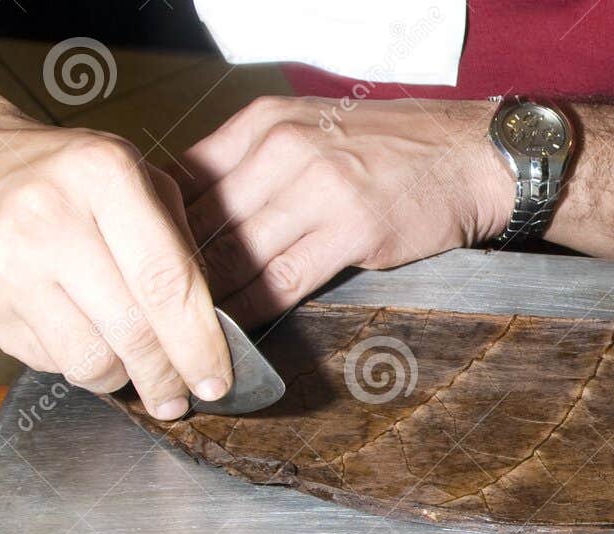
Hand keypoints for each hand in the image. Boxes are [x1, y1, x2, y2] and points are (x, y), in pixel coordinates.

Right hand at [0, 118, 230, 416]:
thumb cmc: (55, 174)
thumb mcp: (127, 175)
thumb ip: (176, 240)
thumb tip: (210, 325)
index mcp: (100, 174)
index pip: (167, 282)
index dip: (199, 344)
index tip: (215, 379)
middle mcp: (49, 215)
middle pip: (133, 333)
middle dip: (166, 378)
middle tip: (179, 396)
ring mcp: (7, 263)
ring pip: (91, 363)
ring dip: (119, 376)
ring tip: (125, 362)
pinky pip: (49, 363)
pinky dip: (72, 362)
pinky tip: (73, 334)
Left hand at [178, 97, 514, 323]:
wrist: (467, 155)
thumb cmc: (393, 152)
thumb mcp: (311, 133)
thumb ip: (256, 167)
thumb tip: (202, 216)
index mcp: (265, 122)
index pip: (187, 177)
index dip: (160, 230)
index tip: (146, 269)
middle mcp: (283, 147)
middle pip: (206, 220)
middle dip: (176, 273)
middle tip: (153, 315)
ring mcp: (318, 186)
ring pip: (239, 252)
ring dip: (210, 300)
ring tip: (186, 332)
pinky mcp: (351, 228)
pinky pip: (283, 278)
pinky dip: (253, 309)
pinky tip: (236, 330)